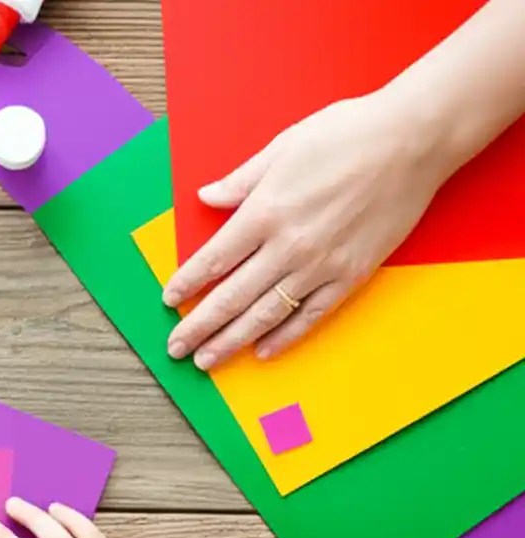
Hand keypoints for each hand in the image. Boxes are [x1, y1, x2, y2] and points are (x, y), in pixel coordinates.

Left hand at [163, 93, 453, 369]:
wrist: (412, 140)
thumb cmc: (346, 134)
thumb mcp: (282, 148)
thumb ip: (240, 181)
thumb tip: (207, 197)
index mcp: (264, 212)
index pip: (212, 260)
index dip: (186, 285)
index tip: (167, 302)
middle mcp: (288, 246)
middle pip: (231, 297)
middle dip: (198, 326)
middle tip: (175, 348)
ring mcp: (321, 265)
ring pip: (265, 314)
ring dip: (231, 341)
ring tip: (206, 360)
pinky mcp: (352, 275)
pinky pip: (311, 316)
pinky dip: (284, 337)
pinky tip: (262, 352)